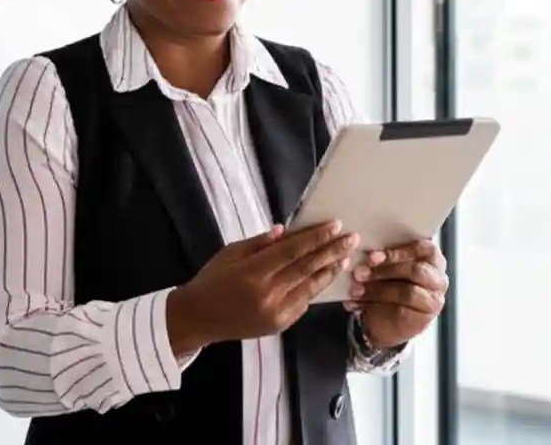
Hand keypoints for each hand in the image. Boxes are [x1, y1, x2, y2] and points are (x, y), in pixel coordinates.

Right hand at [167, 221, 358, 355]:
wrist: (198, 319)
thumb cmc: (212, 280)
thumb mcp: (230, 253)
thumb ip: (260, 243)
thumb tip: (287, 231)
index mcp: (253, 272)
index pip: (293, 251)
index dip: (316, 237)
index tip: (335, 225)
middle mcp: (268, 294)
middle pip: (307, 268)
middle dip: (332, 251)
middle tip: (352, 238)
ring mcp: (276, 313)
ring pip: (310, 287)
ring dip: (330, 270)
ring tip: (345, 257)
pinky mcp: (279, 325)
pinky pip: (303, 303)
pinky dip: (315, 288)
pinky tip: (325, 275)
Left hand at [344, 239, 447, 349]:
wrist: (385, 320)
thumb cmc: (387, 283)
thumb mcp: (385, 265)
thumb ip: (382, 255)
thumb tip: (363, 248)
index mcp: (432, 257)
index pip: (423, 247)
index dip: (397, 251)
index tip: (372, 256)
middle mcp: (439, 277)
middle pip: (415, 270)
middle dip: (384, 270)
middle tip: (359, 272)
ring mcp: (434, 299)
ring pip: (407, 291)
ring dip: (378, 289)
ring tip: (356, 288)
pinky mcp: (424, 317)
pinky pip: (402, 309)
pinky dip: (378, 303)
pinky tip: (360, 301)